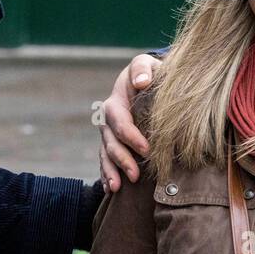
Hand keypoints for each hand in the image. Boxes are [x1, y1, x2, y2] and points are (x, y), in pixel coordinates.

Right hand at [98, 53, 161, 191]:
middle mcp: (108, 121)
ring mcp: (108, 135)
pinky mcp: (113, 144)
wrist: (145, 81)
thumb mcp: (146, 64)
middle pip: (111, 143)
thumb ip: (143, 69)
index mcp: (115, 103)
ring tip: (116, 188)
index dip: (132, 137)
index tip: (147, 149)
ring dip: (111, 172)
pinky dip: (106, 175)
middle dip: (122, 160)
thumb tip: (142, 82)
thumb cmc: (148, 73)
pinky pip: (106, 161)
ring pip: (106, 155)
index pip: (120, 123)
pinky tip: (110, 190)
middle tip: (135, 175)